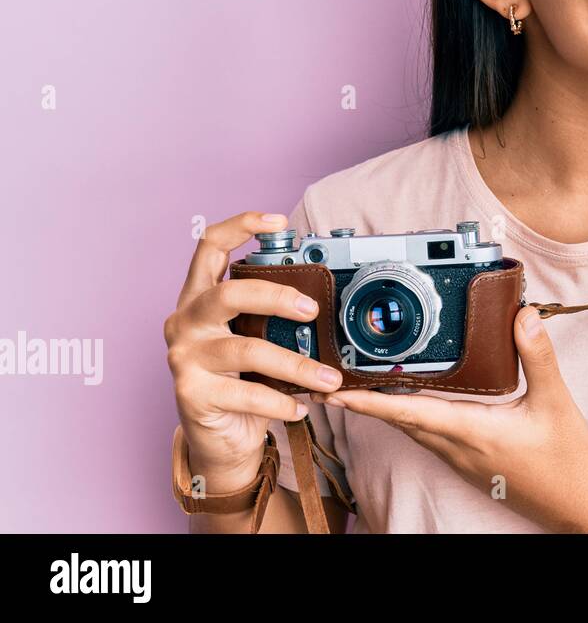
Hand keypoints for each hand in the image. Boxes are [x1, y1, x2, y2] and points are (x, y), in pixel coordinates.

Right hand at [164, 211, 343, 491]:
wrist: (218, 440)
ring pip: (246, 350)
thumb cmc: (241, 381)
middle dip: (277, 297)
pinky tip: (300, 407)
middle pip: (228, 294)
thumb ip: (270, 314)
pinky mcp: (191, 395)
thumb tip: (323, 297)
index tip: (278, 222)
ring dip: (296, 365)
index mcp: (199, 299)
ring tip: (329, 378)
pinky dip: (280, 402)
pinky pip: (246, 394)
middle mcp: (184, 323)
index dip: (240, 226)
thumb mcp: (252, 338)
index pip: (208, 247)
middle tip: (313, 310)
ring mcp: (184, 359)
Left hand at [321, 305, 587, 531]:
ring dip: (389, 411)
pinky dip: (414, 420)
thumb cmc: (568, 462)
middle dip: (368, 402)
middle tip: (340, 381)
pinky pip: (432, 439)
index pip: (409, 412)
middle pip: (402, 421)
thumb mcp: (556, 402)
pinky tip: (418, 408)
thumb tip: (523, 316)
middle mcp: (459, 448)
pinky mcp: (473, 466)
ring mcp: (464, 461)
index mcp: (472, 431)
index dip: (369, 400)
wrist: (579, 507)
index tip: (337, 391)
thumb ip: (537, 357)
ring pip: (416, 431)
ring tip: (368, 388)